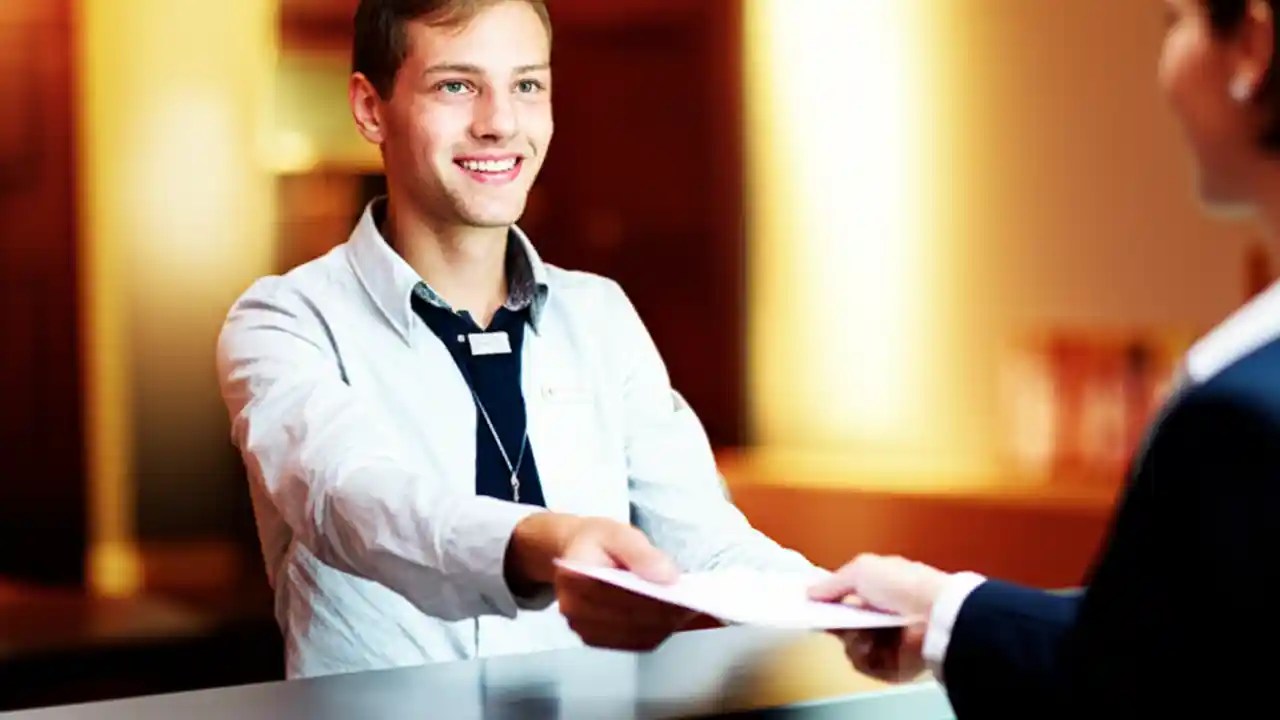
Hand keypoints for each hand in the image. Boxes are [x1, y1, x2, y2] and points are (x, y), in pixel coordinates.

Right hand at [507, 513, 703, 650]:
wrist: (575, 554)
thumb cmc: (598, 541)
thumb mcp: (618, 533)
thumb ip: (642, 553)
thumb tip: (668, 578)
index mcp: (575, 576)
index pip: (621, 594)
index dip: (655, 597)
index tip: (685, 594)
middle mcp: (573, 608)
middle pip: (630, 618)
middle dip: (665, 613)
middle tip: (696, 604)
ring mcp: (582, 628)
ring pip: (634, 635)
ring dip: (664, 625)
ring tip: (688, 610)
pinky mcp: (595, 639)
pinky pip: (632, 642)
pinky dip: (656, 632)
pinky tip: (672, 619)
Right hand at [807, 554, 948, 681]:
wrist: (935, 615)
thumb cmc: (905, 585)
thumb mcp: (861, 569)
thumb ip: (832, 582)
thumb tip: (811, 592)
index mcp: (878, 588)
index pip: (844, 600)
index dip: (828, 606)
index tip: (813, 609)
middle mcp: (883, 615)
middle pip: (844, 628)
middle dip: (839, 627)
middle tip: (840, 624)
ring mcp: (890, 640)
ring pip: (853, 649)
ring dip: (854, 644)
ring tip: (867, 637)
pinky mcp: (896, 663)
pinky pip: (869, 667)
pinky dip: (870, 661)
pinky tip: (877, 650)